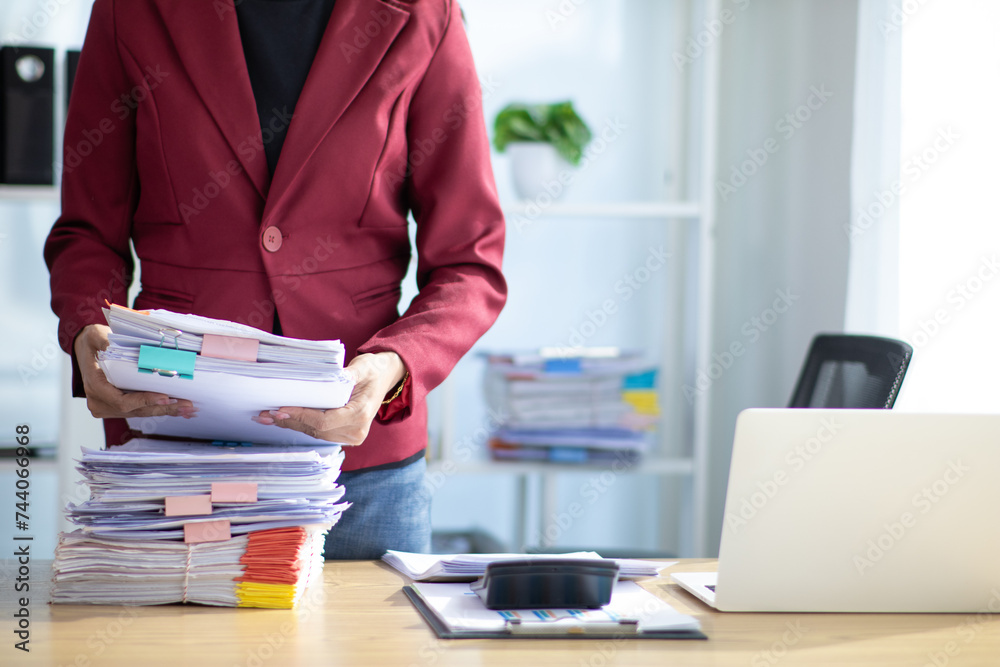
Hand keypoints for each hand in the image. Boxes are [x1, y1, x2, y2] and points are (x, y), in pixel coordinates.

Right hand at [74, 323, 196, 418]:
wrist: (86, 349)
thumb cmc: (93, 342)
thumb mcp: (97, 336)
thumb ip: (106, 342)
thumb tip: (120, 347)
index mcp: (95, 387)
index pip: (122, 401)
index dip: (145, 400)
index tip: (165, 397)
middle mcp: (100, 402)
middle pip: (136, 410)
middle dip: (163, 407)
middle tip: (186, 405)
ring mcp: (108, 407)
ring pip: (141, 412)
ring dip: (165, 410)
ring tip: (187, 409)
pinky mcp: (118, 408)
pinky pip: (140, 410)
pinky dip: (159, 408)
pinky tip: (178, 408)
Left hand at [253, 351, 405, 444]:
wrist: (385, 377)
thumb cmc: (373, 370)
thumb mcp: (361, 367)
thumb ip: (345, 376)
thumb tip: (324, 380)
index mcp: (361, 414)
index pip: (324, 421)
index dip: (301, 416)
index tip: (281, 410)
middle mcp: (357, 431)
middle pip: (317, 430)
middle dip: (291, 421)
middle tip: (266, 414)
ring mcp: (352, 436)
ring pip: (315, 434)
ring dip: (293, 425)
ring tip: (270, 417)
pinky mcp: (346, 436)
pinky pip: (320, 433)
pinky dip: (303, 425)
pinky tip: (286, 419)